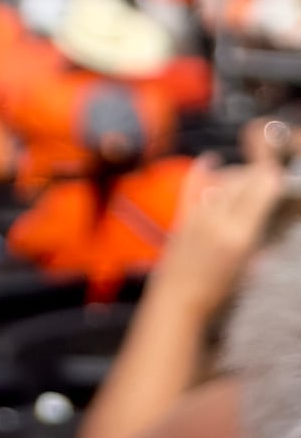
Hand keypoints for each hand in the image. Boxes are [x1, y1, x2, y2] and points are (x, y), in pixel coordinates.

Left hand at [154, 155, 283, 320]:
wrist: (178, 299)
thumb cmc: (220, 294)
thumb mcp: (250, 270)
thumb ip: (261, 243)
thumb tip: (271, 222)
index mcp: (238, 236)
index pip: (257, 196)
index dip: (269, 181)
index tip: (278, 173)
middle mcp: (216, 219)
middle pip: (239, 184)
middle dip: (255, 175)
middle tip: (269, 174)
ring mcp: (197, 214)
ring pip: (220, 183)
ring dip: (237, 176)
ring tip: (250, 175)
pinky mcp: (182, 215)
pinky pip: (193, 186)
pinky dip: (203, 171)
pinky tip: (211, 159)